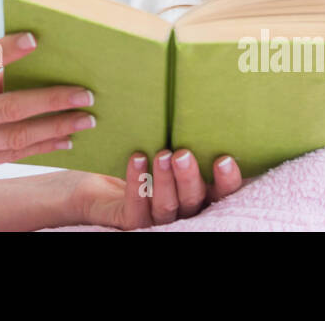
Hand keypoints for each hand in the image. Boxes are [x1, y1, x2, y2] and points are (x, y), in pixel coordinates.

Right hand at [0, 32, 94, 183]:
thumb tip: (13, 68)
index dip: (7, 51)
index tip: (35, 38)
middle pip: (11, 109)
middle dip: (53, 101)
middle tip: (85, 93)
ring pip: (18, 137)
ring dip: (56, 128)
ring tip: (85, 119)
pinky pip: (9, 155)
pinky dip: (39, 147)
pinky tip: (62, 140)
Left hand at [67, 150, 242, 229]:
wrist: (99, 182)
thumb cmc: (142, 158)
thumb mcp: (165, 146)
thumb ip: (182, 137)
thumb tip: (197, 103)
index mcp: (196, 195)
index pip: (219, 193)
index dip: (225, 181)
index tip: (224, 159)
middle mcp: (180, 211)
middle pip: (192, 200)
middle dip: (189, 177)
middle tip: (183, 154)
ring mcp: (156, 219)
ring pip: (166, 206)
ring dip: (164, 180)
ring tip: (161, 155)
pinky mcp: (131, 221)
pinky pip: (136, 206)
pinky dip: (136, 182)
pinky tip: (137, 158)